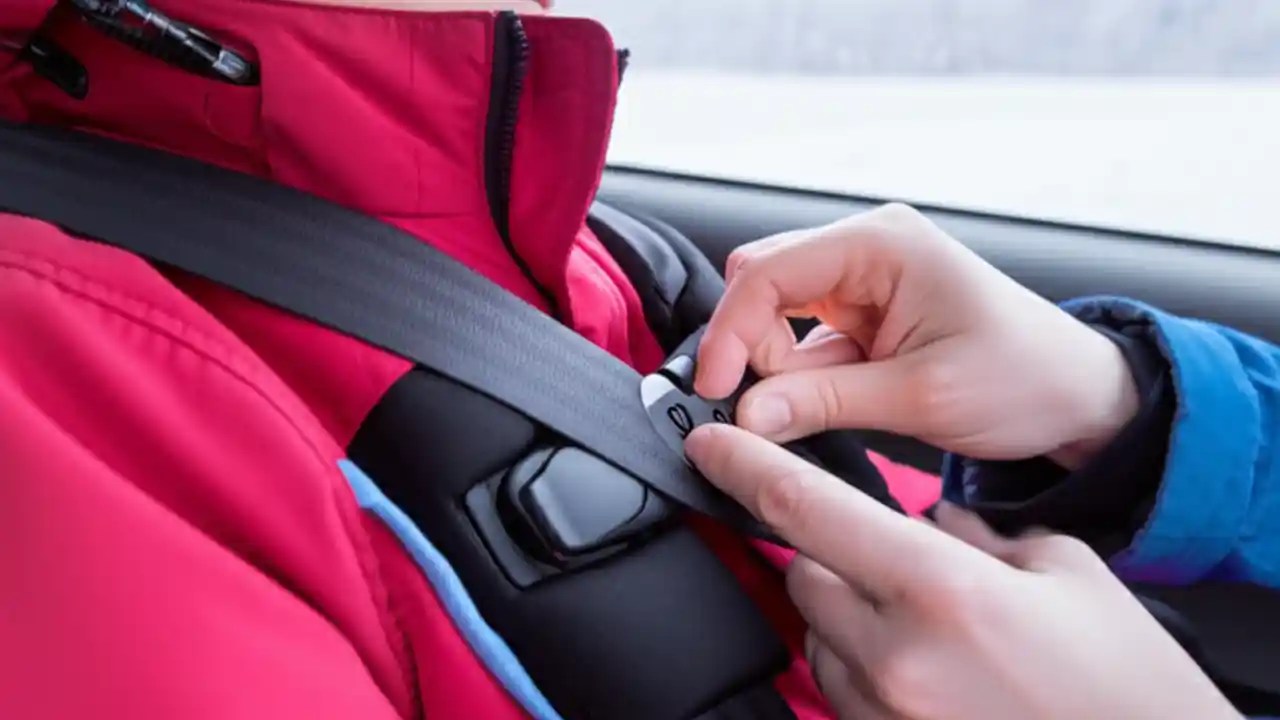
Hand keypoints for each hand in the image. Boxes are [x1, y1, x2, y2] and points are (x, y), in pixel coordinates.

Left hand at [686, 425, 1238, 719]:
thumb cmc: (1121, 679)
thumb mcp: (1063, 570)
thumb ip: (977, 533)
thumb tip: (931, 519)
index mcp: (940, 589)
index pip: (807, 511)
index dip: (746, 468)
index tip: (708, 443)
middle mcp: (896, 656)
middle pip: (806, 573)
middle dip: (832, 553)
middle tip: (896, 560)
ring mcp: (884, 712)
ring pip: (818, 635)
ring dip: (849, 615)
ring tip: (931, 632)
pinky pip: (839, 690)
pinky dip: (863, 666)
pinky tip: (926, 671)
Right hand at [694, 203, 1138, 468]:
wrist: (1078, 396)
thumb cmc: (1025, 378)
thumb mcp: (920, 397)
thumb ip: (824, 403)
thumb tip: (744, 417)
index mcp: (882, 245)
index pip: (768, 273)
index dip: (731, 332)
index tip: (716, 392)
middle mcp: (865, 251)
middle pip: (762, 288)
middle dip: (753, 350)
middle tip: (769, 411)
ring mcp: (862, 283)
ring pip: (774, 319)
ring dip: (777, 371)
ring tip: (819, 413)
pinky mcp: (863, 318)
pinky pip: (802, 345)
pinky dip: (798, 381)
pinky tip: (822, 409)